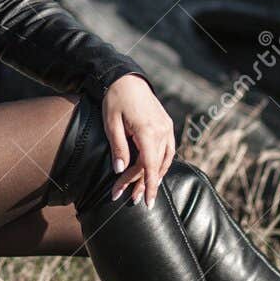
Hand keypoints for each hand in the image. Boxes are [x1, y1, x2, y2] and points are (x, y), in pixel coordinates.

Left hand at [101, 73, 175, 207]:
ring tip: (144, 191)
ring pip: (165, 159)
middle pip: (155, 165)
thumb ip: (118, 147)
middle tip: (131, 199)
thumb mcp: (111, 123)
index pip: (150, 165)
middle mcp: (162, 130)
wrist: (127, 78)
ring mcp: (166, 127)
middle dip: (144, 184)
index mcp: (148, 130)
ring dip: (155, 176)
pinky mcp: (166, 124)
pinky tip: (155, 172)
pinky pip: (168, 149)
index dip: (147, 186)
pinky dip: (162, 163)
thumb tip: (121, 170)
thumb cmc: (115, 99)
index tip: (147, 203)